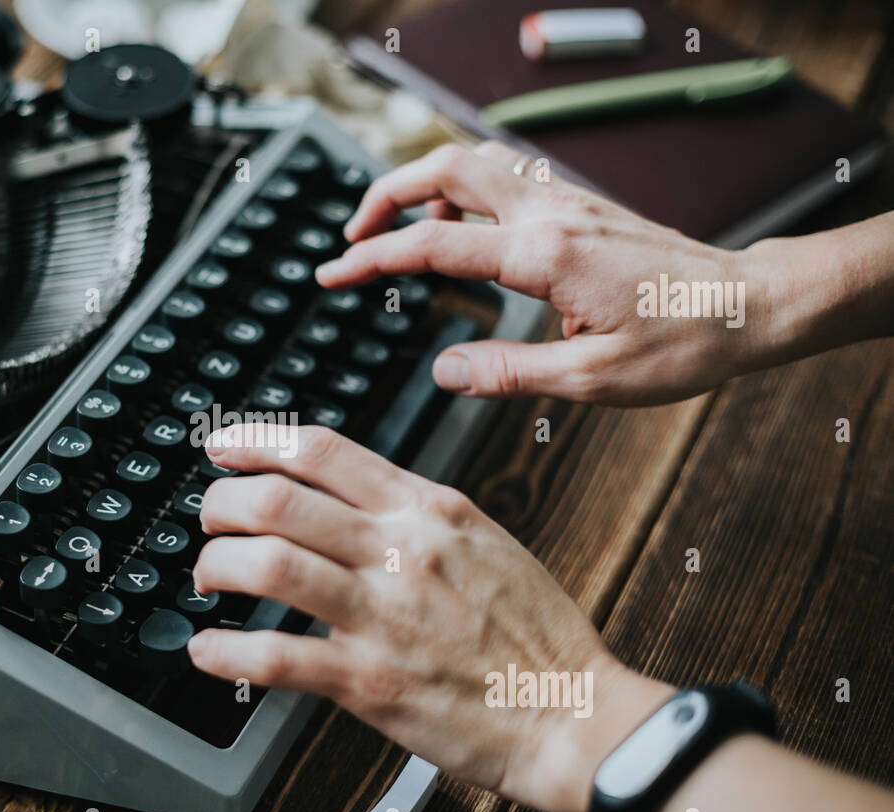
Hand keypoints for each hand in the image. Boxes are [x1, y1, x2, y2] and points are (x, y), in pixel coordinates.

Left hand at [188, 424, 672, 811]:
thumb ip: (417, 516)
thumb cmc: (536, 635)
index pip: (325, 451)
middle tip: (209, 519)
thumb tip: (354, 498)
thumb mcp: (484, 541)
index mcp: (429, 510)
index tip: (224, 448)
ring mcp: (383, 614)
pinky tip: (207, 650)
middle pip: (280, 499)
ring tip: (208, 576)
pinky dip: (226, 651)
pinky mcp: (370, 680)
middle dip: (222, 503)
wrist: (574, 713)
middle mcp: (402, 551)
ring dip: (217, 564)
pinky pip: (276, 657)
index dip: (257, 443)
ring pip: (269, 563)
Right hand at [314, 141, 788, 405]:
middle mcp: (551, 214)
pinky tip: (463, 232)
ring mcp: (567, 202)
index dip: (370, 258)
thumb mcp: (592, 379)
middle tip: (352, 232)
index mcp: (544, 255)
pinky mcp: (580, 207)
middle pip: (445, 168)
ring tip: (399, 229)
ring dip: (424, 185)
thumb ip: (508, 374)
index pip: (432, 244)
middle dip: (386, 192)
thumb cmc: (684, 341)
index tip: (330, 275)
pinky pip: (505, 179)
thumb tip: (444, 370)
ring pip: (475, 162)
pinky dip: (464, 193)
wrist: (749, 305)